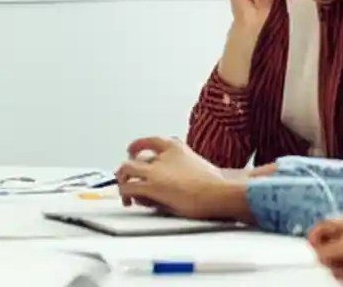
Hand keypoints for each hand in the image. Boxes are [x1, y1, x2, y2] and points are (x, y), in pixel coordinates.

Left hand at [115, 137, 247, 220]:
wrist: (220, 192)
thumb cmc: (215, 184)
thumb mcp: (195, 167)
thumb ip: (178, 168)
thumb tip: (168, 179)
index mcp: (175, 147)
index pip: (149, 141)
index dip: (137, 146)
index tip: (132, 151)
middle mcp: (162, 155)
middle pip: (133, 156)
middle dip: (127, 167)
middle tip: (125, 177)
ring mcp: (156, 170)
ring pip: (126, 169)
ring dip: (122, 180)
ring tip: (125, 194)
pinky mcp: (153, 186)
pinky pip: (129, 188)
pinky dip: (125, 194)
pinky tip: (129, 201)